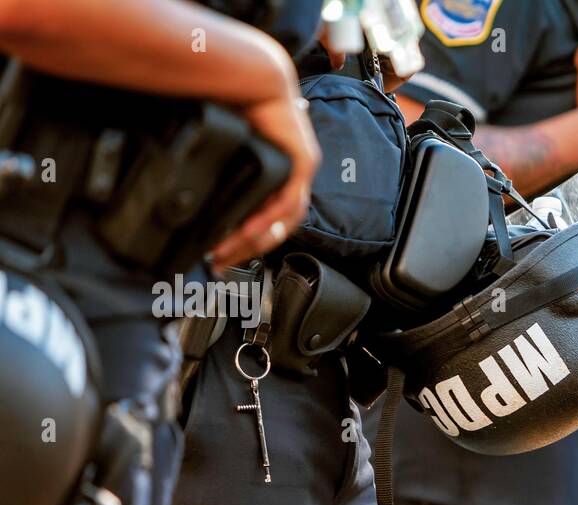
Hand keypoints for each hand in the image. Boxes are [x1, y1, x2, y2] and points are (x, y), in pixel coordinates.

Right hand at [208, 89, 320, 271]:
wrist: (250, 71)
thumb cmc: (232, 100)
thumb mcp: (220, 143)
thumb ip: (209, 169)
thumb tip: (178, 191)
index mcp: (274, 173)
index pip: (263, 218)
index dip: (242, 241)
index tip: (217, 257)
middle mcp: (291, 175)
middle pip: (274, 227)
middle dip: (245, 249)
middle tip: (219, 263)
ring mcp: (300, 170)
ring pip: (282, 220)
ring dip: (254, 240)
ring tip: (227, 252)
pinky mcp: (302, 163)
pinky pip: (287, 201)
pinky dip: (267, 219)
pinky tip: (247, 232)